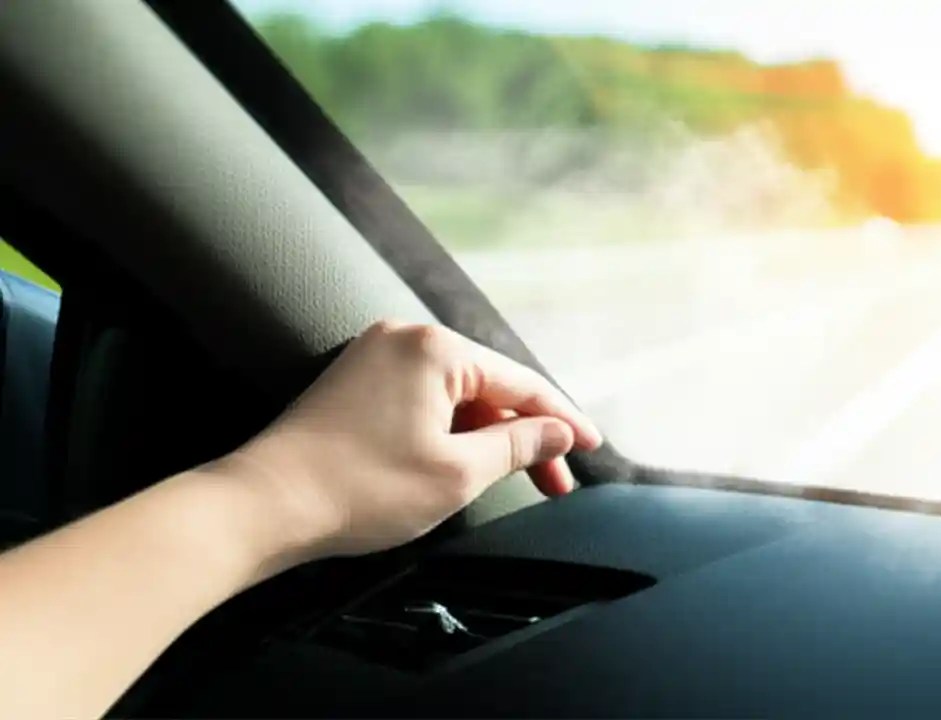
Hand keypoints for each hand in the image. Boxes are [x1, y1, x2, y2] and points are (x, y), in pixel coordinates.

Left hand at [216, 321, 601, 565]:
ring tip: (510, 479)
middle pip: (489, 385)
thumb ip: (518, 445)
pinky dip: (450, 428)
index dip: (562, 420)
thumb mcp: (458, 473)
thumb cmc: (359, 488)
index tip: (592, 447)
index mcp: (435, 349)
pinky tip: (463, 460)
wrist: (265, 504)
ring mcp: (374, 355)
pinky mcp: (354, 379)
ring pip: (455, 393)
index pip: (520, 383)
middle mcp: (405, 337)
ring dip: (486, 434)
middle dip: (524, 434)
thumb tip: (558, 432)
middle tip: (554, 482)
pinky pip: (422, 397)